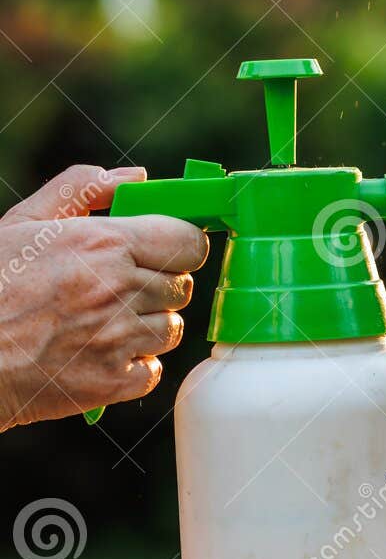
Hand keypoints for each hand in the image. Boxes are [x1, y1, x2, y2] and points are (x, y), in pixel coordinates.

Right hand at [0, 164, 208, 429]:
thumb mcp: (22, 223)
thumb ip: (81, 190)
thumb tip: (137, 177)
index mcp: (103, 243)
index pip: (189, 243)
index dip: (183, 246)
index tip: (166, 251)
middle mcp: (119, 290)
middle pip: (181, 287)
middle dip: (157, 285)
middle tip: (116, 288)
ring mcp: (118, 338)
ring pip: (170, 329)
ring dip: (146, 325)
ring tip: (100, 321)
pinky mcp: (112, 381)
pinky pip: (151, 369)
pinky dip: (131, 364)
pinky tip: (95, 353)